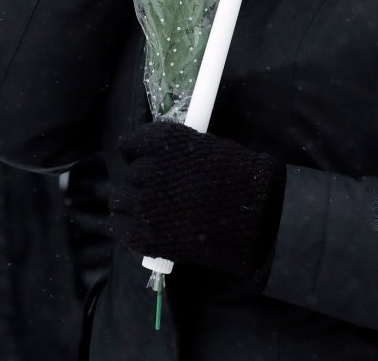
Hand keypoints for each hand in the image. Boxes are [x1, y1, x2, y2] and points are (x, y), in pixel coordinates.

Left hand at [108, 121, 284, 279]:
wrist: (259, 218)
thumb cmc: (239, 179)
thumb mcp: (205, 148)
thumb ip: (174, 152)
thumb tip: (155, 160)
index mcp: (162, 142)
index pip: (130, 145)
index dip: (139, 156)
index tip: (151, 164)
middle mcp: (147, 169)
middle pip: (129, 176)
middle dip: (142, 184)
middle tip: (161, 196)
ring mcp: (144, 203)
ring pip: (119, 200)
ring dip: (132, 205)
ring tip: (151, 214)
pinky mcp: (144, 235)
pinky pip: (118, 228)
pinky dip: (126, 229)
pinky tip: (141, 231)